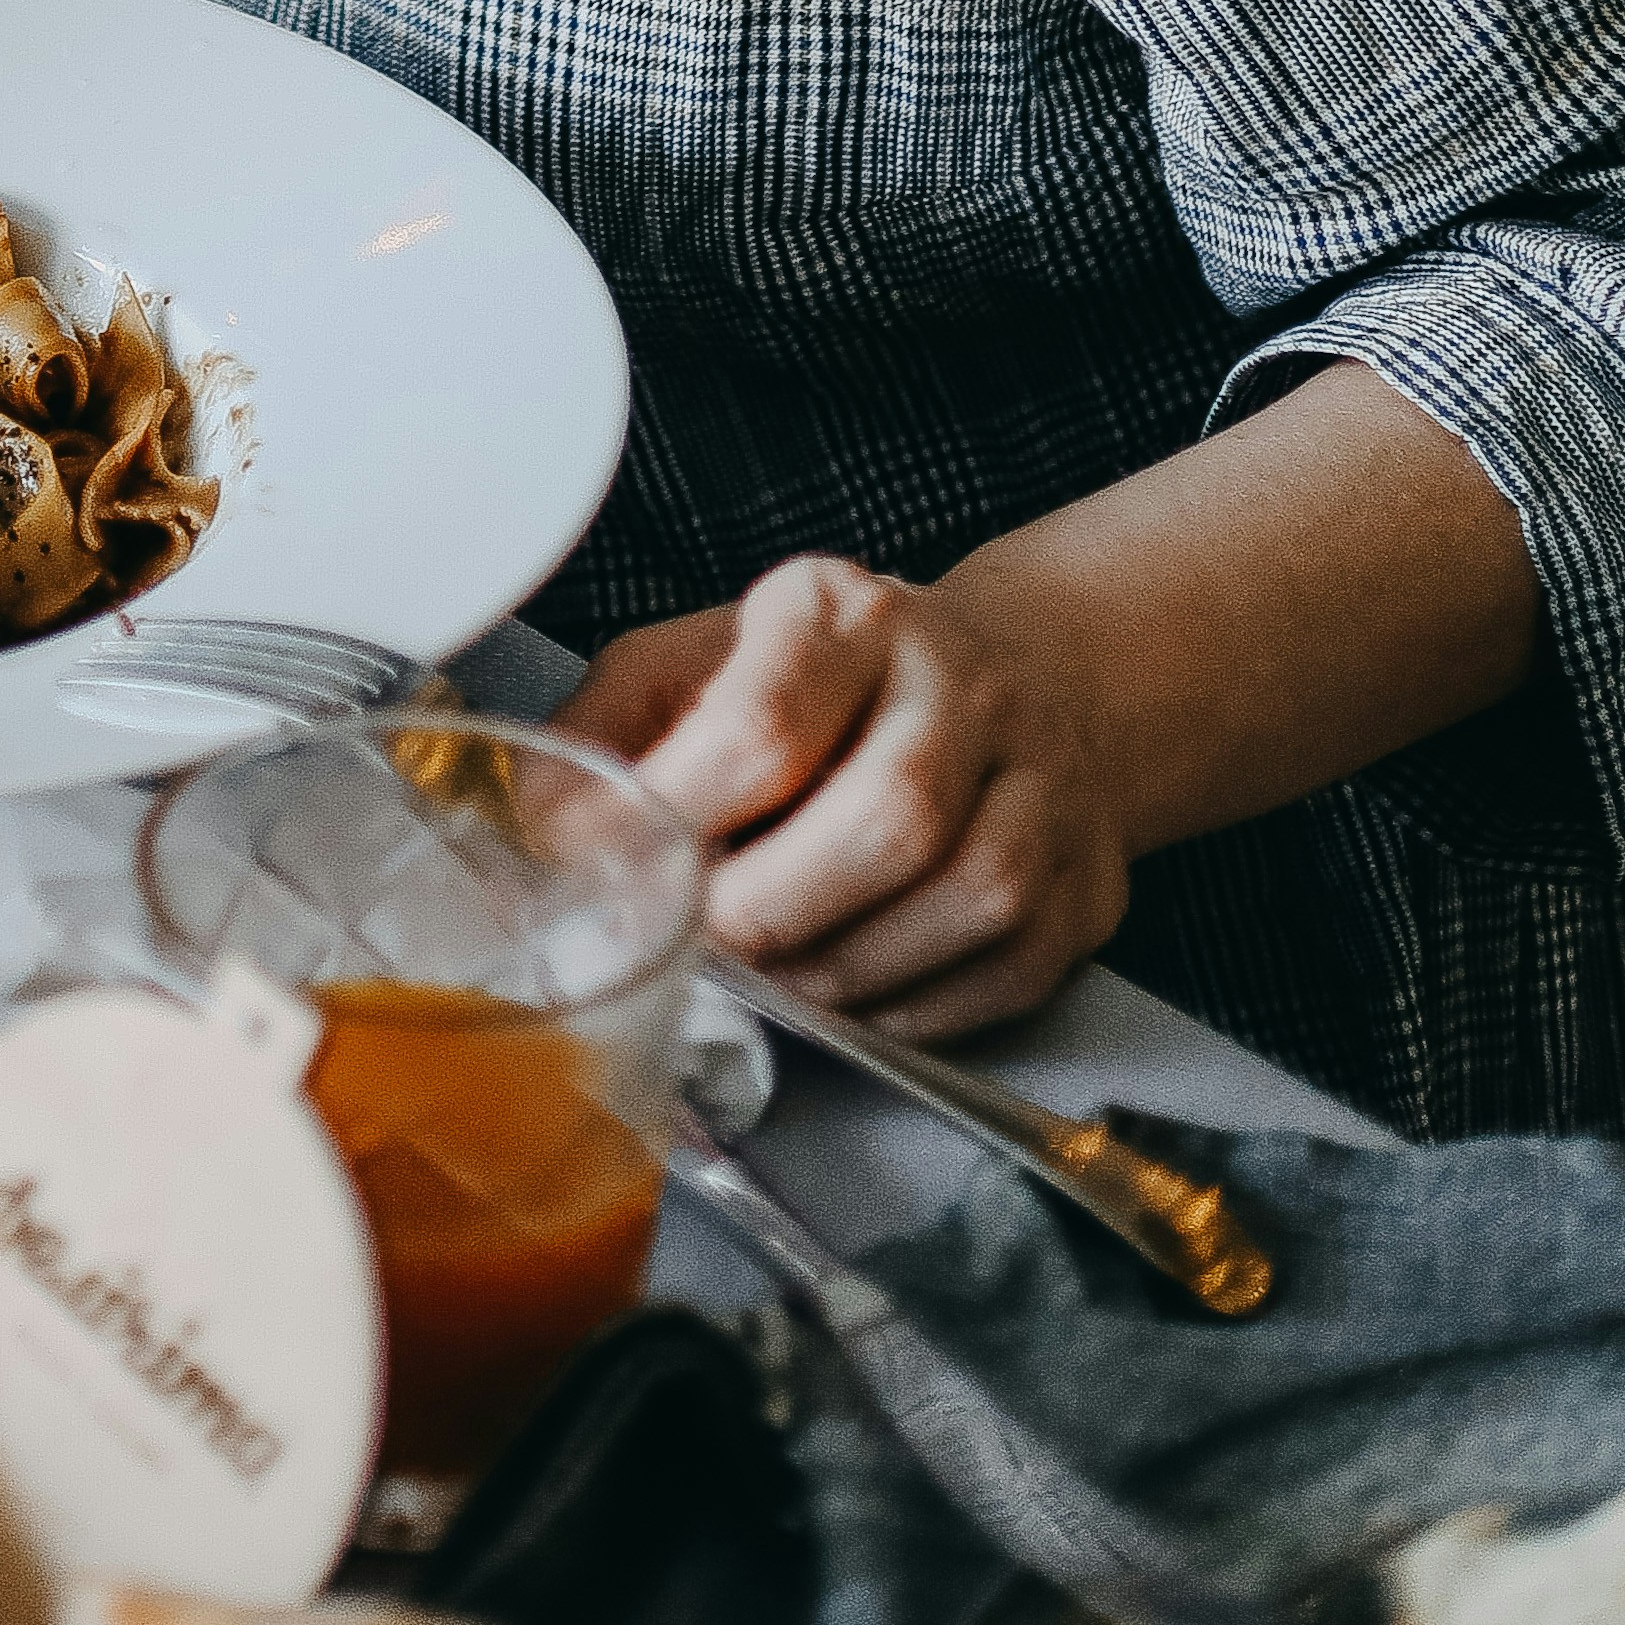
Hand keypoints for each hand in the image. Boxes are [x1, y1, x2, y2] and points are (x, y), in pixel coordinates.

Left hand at [559, 553, 1131, 1036]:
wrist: (1011, 685)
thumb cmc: (824, 682)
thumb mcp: (699, 657)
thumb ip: (611, 730)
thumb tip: (539, 828)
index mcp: (845, 615)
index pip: (766, 723)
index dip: (681, 817)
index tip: (621, 864)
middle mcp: (960, 685)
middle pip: (885, 822)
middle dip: (768, 914)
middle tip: (696, 945)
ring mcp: (1041, 786)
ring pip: (961, 902)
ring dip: (840, 972)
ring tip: (768, 975)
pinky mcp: (1086, 886)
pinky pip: (1000, 977)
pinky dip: (908, 1009)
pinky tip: (848, 988)